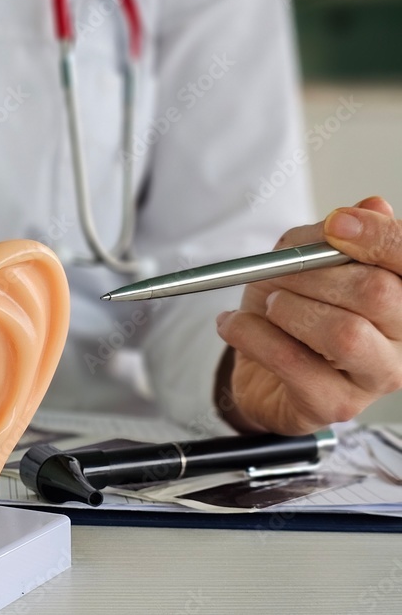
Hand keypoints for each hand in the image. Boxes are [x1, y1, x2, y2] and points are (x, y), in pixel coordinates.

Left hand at [215, 196, 401, 433]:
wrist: (258, 370)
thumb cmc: (290, 313)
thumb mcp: (302, 262)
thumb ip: (332, 237)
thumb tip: (369, 208)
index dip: (379, 237)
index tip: (336, 225)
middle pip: (377, 294)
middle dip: (313, 274)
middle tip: (277, 274)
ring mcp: (374, 379)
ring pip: (343, 333)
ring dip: (287, 309)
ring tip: (266, 306)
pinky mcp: (335, 406)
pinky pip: (293, 363)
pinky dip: (252, 335)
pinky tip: (235, 325)